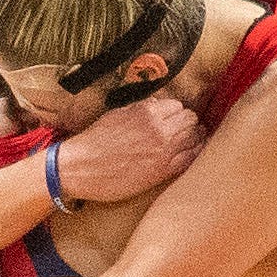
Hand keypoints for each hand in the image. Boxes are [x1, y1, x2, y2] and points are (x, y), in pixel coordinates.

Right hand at [53, 96, 201, 202]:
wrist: (81, 168)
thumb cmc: (95, 141)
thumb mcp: (117, 114)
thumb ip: (141, 108)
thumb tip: (158, 105)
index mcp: (149, 112)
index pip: (178, 106)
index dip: (176, 113)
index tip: (174, 119)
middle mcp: (160, 130)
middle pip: (190, 120)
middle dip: (188, 124)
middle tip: (184, 130)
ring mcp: (164, 151)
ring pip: (195, 138)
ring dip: (195, 138)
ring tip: (191, 141)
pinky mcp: (162, 171)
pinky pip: (190, 158)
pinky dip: (194, 154)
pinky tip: (190, 155)